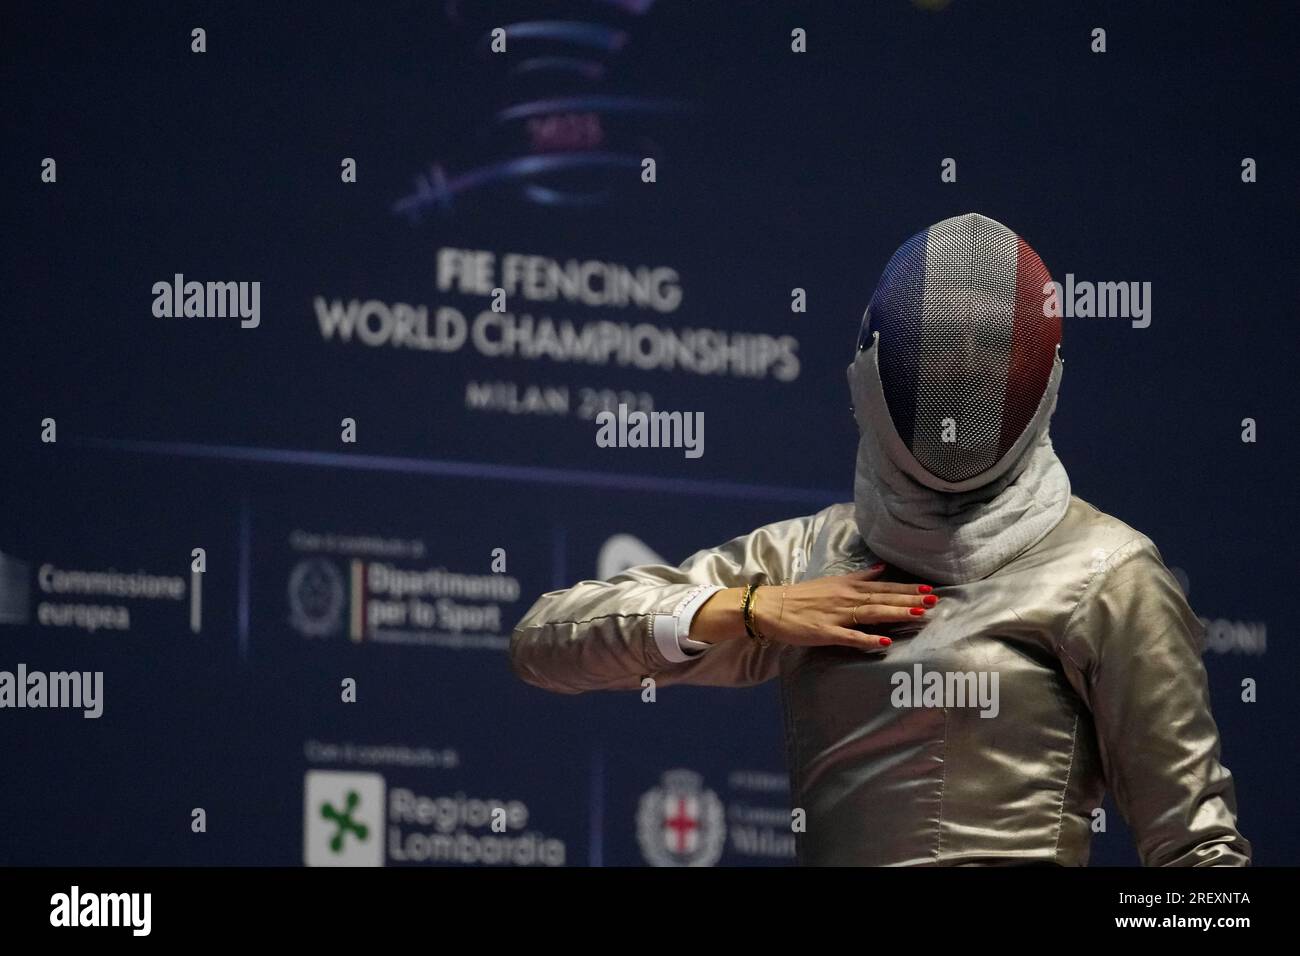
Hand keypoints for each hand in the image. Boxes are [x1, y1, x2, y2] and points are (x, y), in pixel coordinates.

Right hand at [691, 564, 936, 650]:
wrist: (771, 607)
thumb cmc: (802, 596)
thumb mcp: (832, 582)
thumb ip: (859, 578)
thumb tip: (881, 569)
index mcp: (847, 586)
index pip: (883, 587)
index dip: (906, 588)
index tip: (928, 589)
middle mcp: (845, 598)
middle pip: (882, 599)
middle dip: (908, 600)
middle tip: (933, 601)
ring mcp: (836, 615)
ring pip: (871, 613)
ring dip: (894, 613)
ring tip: (917, 615)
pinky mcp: (825, 632)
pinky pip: (849, 636)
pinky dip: (867, 638)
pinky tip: (884, 640)